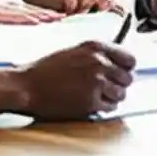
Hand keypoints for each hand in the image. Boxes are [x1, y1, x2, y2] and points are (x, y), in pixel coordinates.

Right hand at [0, 0, 62, 23]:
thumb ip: (4, 25)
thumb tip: (11, 38)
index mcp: (10, 10)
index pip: (31, 12)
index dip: (44, 15)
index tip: (57, 19)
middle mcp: (11, 8)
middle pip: (33, 10)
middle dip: (49, 13)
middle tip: (64, 17)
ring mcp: (5, 9)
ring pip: (28, 12)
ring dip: (43, 14)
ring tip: (56, 18)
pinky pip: (15, 15)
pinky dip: (27, 18)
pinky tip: (37, 21)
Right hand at [14, 41, 136, 118]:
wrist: (26, 86)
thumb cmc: (45, 70)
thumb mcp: (74, 52)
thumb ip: (96, 56)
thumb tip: (117, 65)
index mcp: (95, 47)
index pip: (129, 59)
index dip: (126, 68)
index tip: (121, 73)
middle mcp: (99, 63)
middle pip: (128, 78)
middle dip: (118, 84)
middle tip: (105, 88)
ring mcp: (97, 82)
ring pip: (121, 94)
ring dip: (111, 97)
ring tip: (95, 96)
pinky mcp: (91, 101)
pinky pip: (110, 107)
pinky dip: (102, 108)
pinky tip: (89, 103)